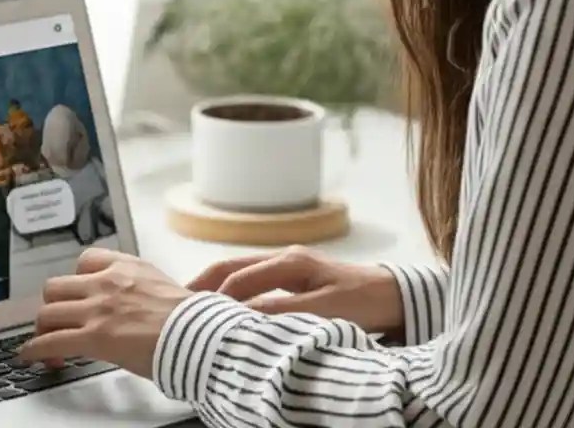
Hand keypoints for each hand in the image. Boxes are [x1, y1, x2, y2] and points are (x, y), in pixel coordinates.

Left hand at [18, 247, 192, 377]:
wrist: (200, 335)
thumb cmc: (193, 319)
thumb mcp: (165, 288)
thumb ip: (142, 290)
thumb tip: (139, 305)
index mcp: (128, 267)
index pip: (86, 261)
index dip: (75, 280)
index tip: (75, 293)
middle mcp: (108, 282)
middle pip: (57, 286)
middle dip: (53, 306)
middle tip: (57, 321)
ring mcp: (99, 308)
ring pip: (47, 312)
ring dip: (42, 329)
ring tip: (44, 342)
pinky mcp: (94, 336)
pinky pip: (51, 340)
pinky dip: (34, 349)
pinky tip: (30, 356)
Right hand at [187, 245, 403, 334]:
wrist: (395, 297)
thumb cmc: (365, 301)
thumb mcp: (326, 309)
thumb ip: (286, 311)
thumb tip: (246, 315)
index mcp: (291, 261)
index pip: (241, 278)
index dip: (217, 297)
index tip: (196, 314)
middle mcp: (286, 257)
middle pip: (233, 266)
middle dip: (204, 283)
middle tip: (178, 302)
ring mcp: (289, 265)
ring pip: (241, 270)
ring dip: (217, 285)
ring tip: (193, 303)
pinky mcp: (294, 277)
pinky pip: (254, 279)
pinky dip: (233, 290)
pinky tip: (226, 304)